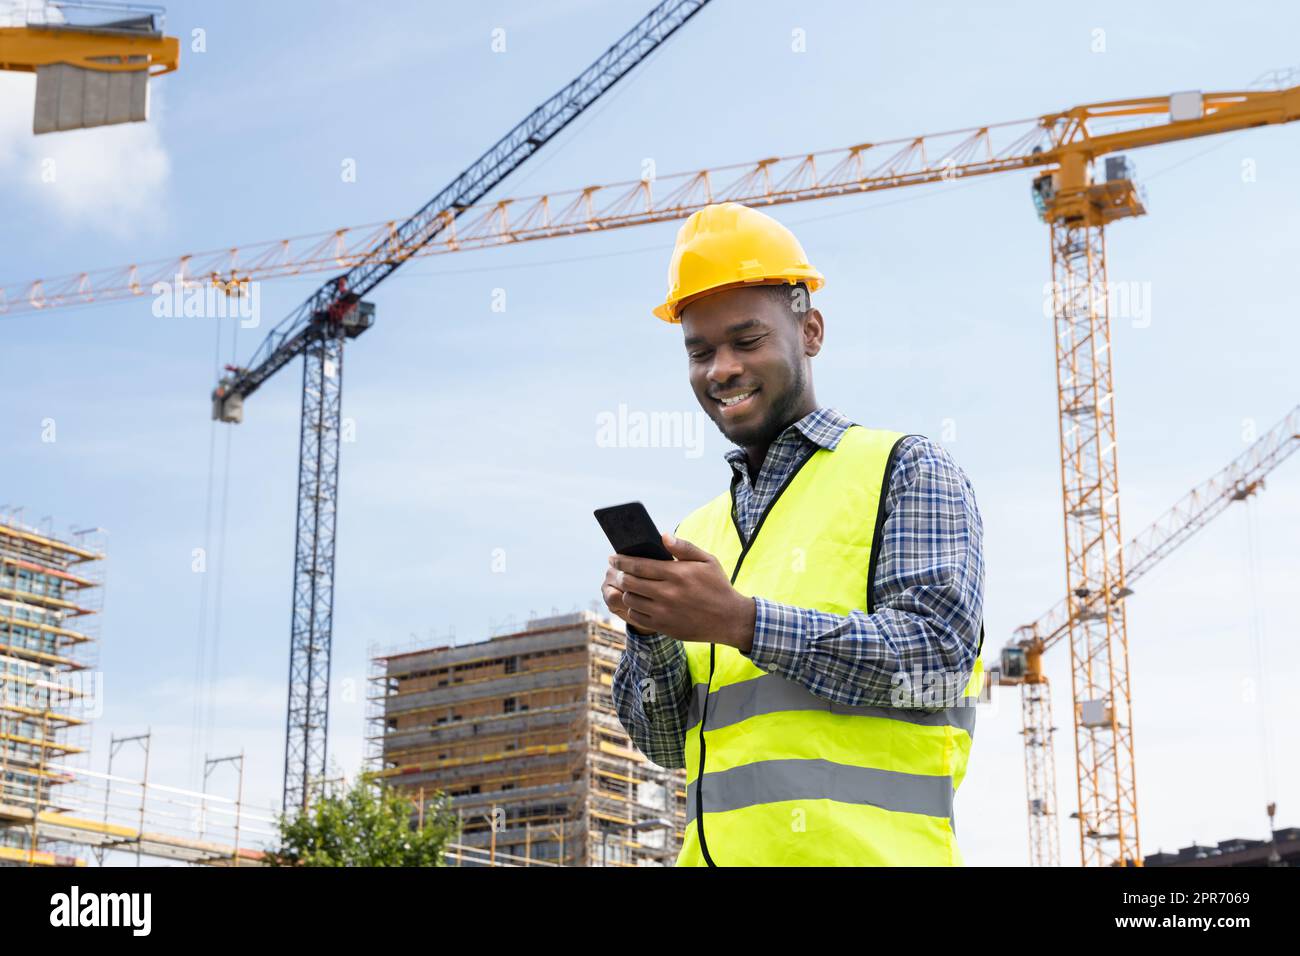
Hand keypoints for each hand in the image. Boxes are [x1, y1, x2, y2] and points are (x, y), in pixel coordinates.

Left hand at [605, 533, 755, 649]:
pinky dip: (633, 608)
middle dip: (619, 574)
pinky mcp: (663, 626)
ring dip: (626, 591)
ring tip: (628, 586)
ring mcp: (664, 612)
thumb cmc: (718, 587)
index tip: (613, 557)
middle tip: (618, 571)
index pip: (639, 565)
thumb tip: (663, 536)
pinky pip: (636, 617)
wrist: (729, 619)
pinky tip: (637, 602)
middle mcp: (667, 593)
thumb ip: (684, 547)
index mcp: (677, 574)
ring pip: (630, 600)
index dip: (621, 560)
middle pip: (629, 582)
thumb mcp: (708, 561)